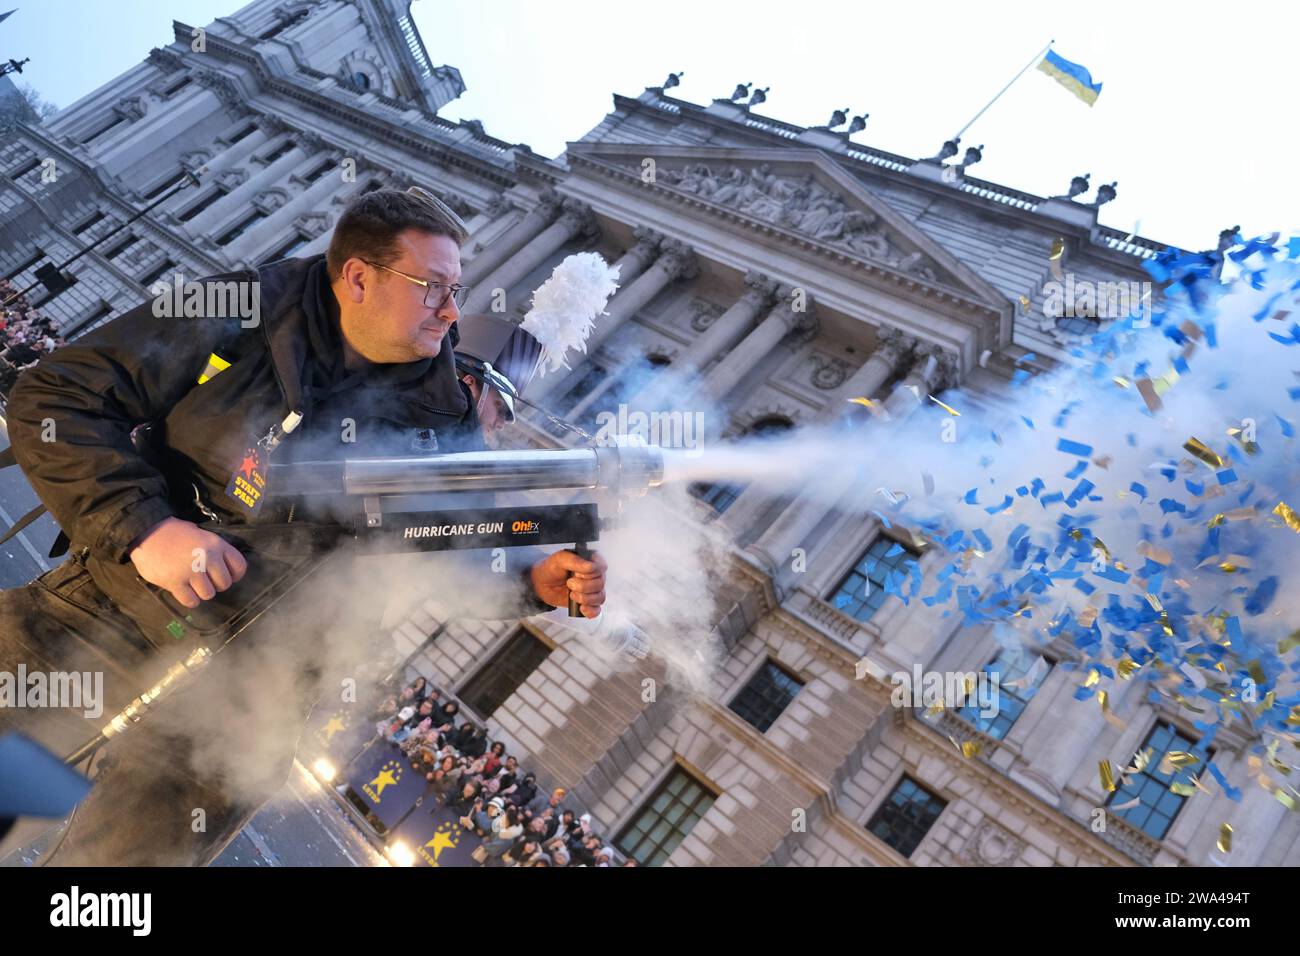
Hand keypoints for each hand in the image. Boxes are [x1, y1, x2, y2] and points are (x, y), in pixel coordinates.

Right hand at [128, 516, 247, 608]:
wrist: (146, 532)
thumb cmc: (174, 533)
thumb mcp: (200, 534)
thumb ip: (213, 550)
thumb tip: (222, 568)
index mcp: (216, 544)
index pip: (239, 566)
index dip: (235, 575)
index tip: (226, 577)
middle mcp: (207, 557)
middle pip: (224, 584)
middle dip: (216, 585)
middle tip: (204, 581)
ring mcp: (191, 570)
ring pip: (208, 594)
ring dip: (201, 593)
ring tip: (192, 586)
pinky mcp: (174, 582)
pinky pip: (191, 601)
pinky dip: (189, 600)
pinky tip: (184, 592)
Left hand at [529, 549, 606, 617]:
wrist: (541, 583)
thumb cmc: (551, 568)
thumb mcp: (560, 559)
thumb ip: (575, 560)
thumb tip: (591, 566)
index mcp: (590, 561)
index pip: (602, 567)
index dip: (590, 573)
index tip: (576, 573)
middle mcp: (594, 575)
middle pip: (600, 583)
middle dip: (583, 586)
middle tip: (569, 583)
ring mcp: (592, 590)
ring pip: (600, 597)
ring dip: (585, 598)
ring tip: (572, 595)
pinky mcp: (588, 603)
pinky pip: (597, 610)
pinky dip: (590, 611)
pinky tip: (581, 608)